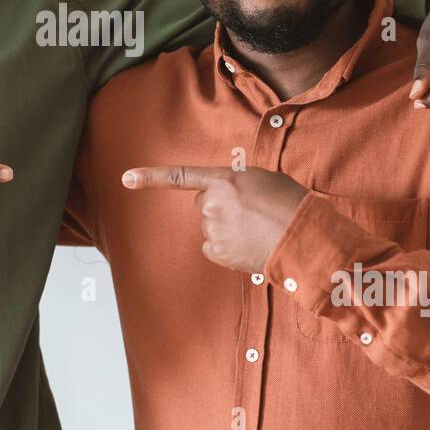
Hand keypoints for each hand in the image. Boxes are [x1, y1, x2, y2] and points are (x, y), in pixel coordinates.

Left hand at [121, 165, 306, 272]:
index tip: (126, 178)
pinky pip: (213, 247)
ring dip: (226, 227)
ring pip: (210, 226)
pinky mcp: (217, 253)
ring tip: (255, 229)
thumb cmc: (290, 205)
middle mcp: (212, 203)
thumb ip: (237, 182)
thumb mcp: (263, 179)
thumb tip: (230, 194)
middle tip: (248, 211)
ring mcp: (213, 230)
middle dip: (219, 206)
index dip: (150, 177)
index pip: (180, 176)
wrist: (303, 238)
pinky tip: (248, 244)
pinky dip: (226, 247)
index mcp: (224, 179)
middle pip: (203, 203)